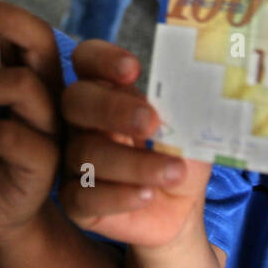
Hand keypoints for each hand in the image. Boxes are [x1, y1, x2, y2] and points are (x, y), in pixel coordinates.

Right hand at [60, 41, 210, 248]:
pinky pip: (84, 196)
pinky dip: (119, 196)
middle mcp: (82, 121)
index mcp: (108, 90)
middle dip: (112, 108)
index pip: (86, 60)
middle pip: (75, 100)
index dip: (102, 59)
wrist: (181, 208)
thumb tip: (194, 74)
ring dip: (134, 163)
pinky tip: (148, 195)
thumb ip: (184, 99)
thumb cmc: (181, 155)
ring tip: (174, 172)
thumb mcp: (190, 124)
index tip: (132, 69)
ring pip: (86, 153)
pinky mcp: (76, 201)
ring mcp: (73, 160)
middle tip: (151, 122)